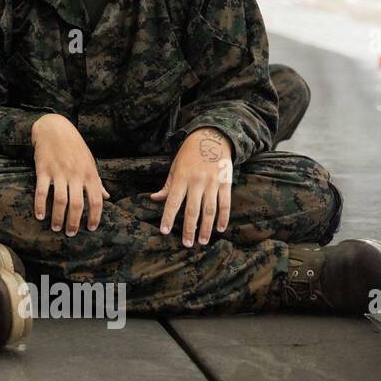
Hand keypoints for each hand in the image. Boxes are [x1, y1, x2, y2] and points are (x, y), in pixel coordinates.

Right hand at [31, 114, 108, 236]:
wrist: (55, 128)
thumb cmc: (74, 146)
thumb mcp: (89, 162)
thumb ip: (97, 181)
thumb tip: (107, 197)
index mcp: (90, 174)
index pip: (96, 200)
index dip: (94, 217)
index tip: (90, 228)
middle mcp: (76, 175)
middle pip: (77, 205)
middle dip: (74, 222)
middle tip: (70, 233)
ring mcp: (59, 172)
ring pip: (60, 201)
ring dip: (58, 217)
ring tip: (56, 228)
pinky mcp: (43, 170)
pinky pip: (41, 192)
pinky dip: (40, 206)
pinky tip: (40, 216)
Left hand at [151, 127, 232, 246]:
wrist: (212, 136)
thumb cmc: (189, 154)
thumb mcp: (175, 167)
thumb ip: (168, 185)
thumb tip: (154, 199)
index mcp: (181, 178)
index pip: (173, 201)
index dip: (168, 217)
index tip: (165, 231)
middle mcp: (197, 181)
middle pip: (192, 210)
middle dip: (189, 229)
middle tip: (187, 244)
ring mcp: (212, 182)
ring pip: (209, 210)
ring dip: (206, 227)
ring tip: (202, 241)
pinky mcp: (226, 182)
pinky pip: (225, 203)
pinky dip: (223, 217)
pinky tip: (220, 228)